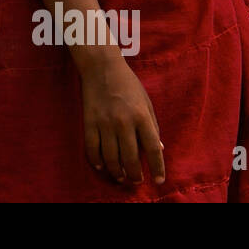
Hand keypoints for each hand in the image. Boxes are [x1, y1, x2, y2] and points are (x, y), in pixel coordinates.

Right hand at [79, 56, 165, 185]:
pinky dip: (96, 161)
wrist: (102, 68)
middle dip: (135, 175)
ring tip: (121, 177)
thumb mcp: (147, 102)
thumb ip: (153, 126)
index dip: (157, 168)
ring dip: (117, 172)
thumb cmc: (128, 84)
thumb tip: (159, 150)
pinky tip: (101, 166)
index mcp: (141, 116)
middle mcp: (123, 122)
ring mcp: (104, 123)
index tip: (158, 180)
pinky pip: (92, 148)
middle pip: (130, 158)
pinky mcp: (89, 122)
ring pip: (110, 157)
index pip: (152, 149)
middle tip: (136, 181)